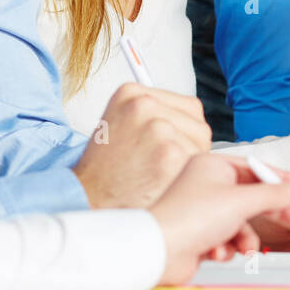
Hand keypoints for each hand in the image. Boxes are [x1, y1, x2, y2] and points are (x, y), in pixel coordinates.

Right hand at [73, 83, 211, 208]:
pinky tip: (163, 181)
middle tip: (165, 163)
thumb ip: (152, 114)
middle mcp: (145, 103)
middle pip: (196, 121)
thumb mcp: (120, 124)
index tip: (171, 143)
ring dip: (190, 160)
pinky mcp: (171, 153)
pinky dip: (187, 175)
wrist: (89, 197)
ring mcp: (158, 127)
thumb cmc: (105, 168)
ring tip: (161, 172)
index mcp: (131, 92)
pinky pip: (198, 161)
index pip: (186, 104)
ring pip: (200, 141)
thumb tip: (187, 120)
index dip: (184, 129)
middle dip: (190, 144)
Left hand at [148, 153, 289, 285]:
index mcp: (212, 165)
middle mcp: (207, 184)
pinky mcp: (201, 233)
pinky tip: (218, 251)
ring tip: (242, 247)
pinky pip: (228, 238)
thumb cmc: (188, 218)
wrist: (159, 252)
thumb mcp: (240, 202)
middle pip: (253, 197)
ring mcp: (204, 209)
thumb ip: (273, 194)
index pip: (256, 168)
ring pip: (242, 222)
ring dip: (245, 238)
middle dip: (273, 214)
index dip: (281, 181)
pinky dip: (228, 247)